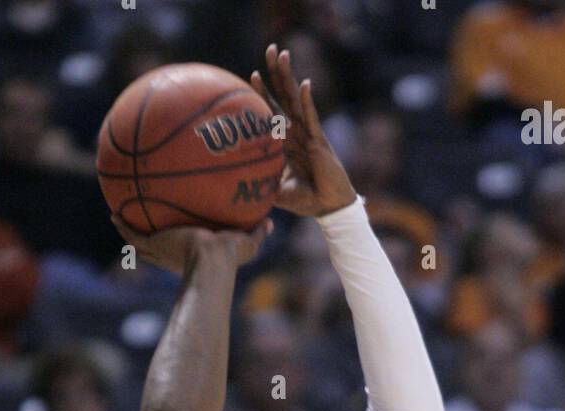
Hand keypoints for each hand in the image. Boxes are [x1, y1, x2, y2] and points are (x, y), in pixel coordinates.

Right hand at [111, 215, 272, 276]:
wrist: (212, 261)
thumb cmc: (230, 257)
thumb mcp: (247, 242)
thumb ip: (258, 232)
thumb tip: (270, 222)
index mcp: (191, 253)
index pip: (181, 247)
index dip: (176, 241)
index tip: (174, 231)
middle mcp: (173, 254)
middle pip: (156, 246)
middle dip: (149, 237)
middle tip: (143, 223)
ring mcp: (161, 249)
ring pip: (141, 241)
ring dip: (130, 230)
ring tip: (120, 217)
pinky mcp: (154, 243)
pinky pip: (133, 233)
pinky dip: (123, 224)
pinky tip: (114, 213)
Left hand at [250, 44, 355, 217]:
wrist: (327, 208)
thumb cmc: (305, 200)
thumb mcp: (276, 190)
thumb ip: (261, 184)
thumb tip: (237, 190)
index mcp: (288, 140)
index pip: (274, 111)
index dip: (264, 93)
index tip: (252, 75)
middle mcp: (298, 131)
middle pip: (285, 95)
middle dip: (277, 72)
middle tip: (270, 48)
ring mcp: (309, 133)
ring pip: (296, 99)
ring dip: (288, 77)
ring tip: (282, 54)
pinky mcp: (320, 141)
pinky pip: (312, 118)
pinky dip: (307, 102)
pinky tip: (305, 84)